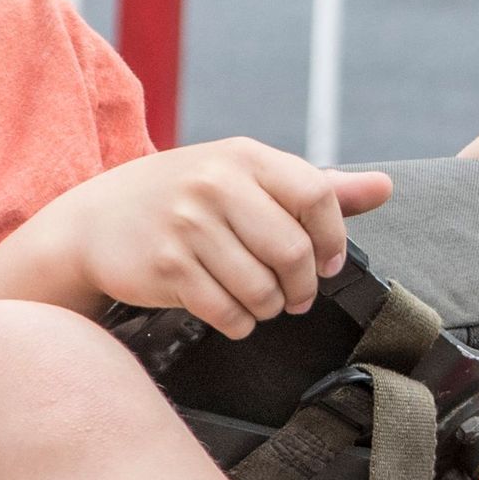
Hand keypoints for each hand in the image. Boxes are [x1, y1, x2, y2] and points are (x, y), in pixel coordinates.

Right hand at [0, 139, 392, 336]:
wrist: (93, 222)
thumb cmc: (181, 199)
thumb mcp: (243, 178)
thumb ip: (316, 186)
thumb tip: (385, 187)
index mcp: (242, 157)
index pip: (316, 196)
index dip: (333, 239)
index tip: (327, 264)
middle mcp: (214, 184)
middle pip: (293, 251)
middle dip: (302, 287)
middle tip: (293, 296)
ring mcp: (187, 225)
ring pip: (262, 290)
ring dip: (268, 308)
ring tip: (257, 301)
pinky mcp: (166, 266)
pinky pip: (227, 312)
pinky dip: (238, 322)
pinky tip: (228, 311)